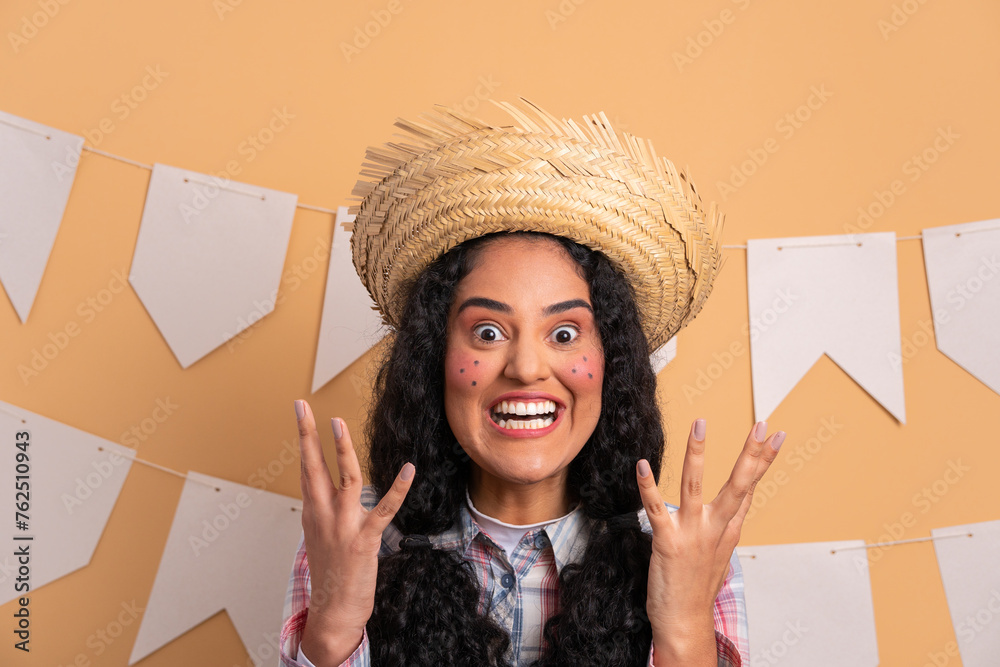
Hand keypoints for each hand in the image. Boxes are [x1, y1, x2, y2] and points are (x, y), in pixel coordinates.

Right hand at [295, 399, 414, 664]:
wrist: (334, 610)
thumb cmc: (331, 572)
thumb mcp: (319, 535)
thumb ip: (324, 509)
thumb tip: (326, 490)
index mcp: (312, 512)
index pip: (306, 467)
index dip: (304, 437)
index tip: (300, 410)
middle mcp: (323, 514)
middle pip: (312, 467)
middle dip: (307, 435)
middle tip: (303, 407)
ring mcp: (343, 526)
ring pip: (344, 480)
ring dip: (342, 451)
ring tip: (338, 424)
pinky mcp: (365, 539)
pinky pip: (383, 509)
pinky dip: (397, 489)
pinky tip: (408, 470)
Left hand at [637, 419, 783, 659]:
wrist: (684, 622)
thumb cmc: (697, 586)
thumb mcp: (723, 551)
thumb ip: (731, 522)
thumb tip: (743, 498)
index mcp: (728, 529)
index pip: (749, 487)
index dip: (763, 460)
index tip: (776, 434)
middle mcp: (715, 528)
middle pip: (738, 485)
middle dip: (751, 453)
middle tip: (762, 424)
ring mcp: (692, 534)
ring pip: (696, 487)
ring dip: (697, 454)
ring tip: (700, 425)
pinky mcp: (667, 542)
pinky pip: (656, 509)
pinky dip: (648, 486)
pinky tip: (642, 465)